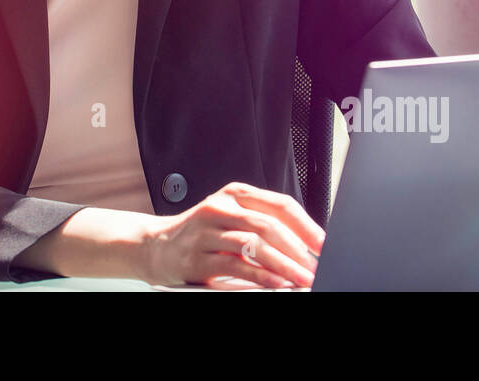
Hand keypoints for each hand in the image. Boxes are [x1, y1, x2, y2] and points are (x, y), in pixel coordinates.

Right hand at [138, 181, 323, 289]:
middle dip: (298, 249)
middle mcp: (220, 208)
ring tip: (301, 279)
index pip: (279, 204)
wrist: (155, 246)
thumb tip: (304, 245)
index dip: (306, 225)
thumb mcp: (229, 218)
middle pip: (268, 225)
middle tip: (315, 267)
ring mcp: (206, 232)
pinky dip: (260, 277)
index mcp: (234, 194)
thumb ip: (260, 224)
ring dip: (284, 265)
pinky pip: (235, 267)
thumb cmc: (200, 234)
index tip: (324, 244)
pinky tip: (276, 285)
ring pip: (253, 246)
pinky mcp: (197, 258)